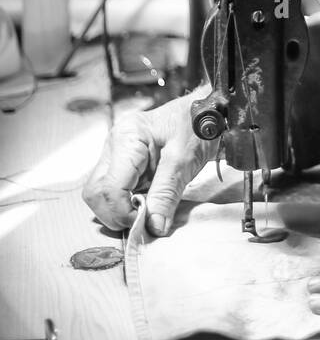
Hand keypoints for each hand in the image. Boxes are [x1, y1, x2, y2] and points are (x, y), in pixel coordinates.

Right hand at [83, 89, 207, 236]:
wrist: (205, 111)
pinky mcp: (121, 162)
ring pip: (98, 192)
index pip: (109, 187)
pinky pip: (112, 188)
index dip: (123, 212)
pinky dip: (124, 202)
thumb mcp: (184, 161)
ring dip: (117, 209)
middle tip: (142, 221)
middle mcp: (113, 144)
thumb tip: (154, 228)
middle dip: (114, 213)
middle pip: (95, 192)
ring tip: (145, 210)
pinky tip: (143, 201)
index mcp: (126, 139)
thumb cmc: (196, 127)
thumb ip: (166, 195)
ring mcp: (114, 153)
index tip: (145, 223)